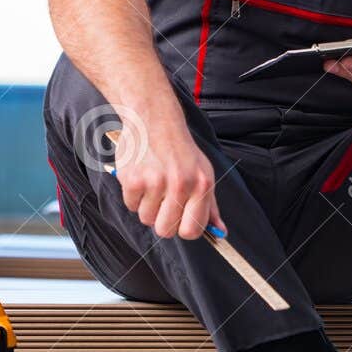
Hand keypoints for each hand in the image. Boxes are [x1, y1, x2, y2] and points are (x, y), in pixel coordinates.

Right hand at [109, 119, 226, 241]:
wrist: (155, 119)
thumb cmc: (181, 150)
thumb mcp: (203, 173)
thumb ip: (211, 205)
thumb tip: (221, 233)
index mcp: (202, 185)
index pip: (192, 230)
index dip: (182, 229)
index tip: (178, 221)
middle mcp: (181, 184)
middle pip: (165, 230)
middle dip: (161, 221)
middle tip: (161, 202)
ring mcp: (156, 182)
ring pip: (146, 219)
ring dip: (146, 206)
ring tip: (152, 183)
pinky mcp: (133, 178)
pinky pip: (130, 205)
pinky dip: (133, 195)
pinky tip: (140, 176)